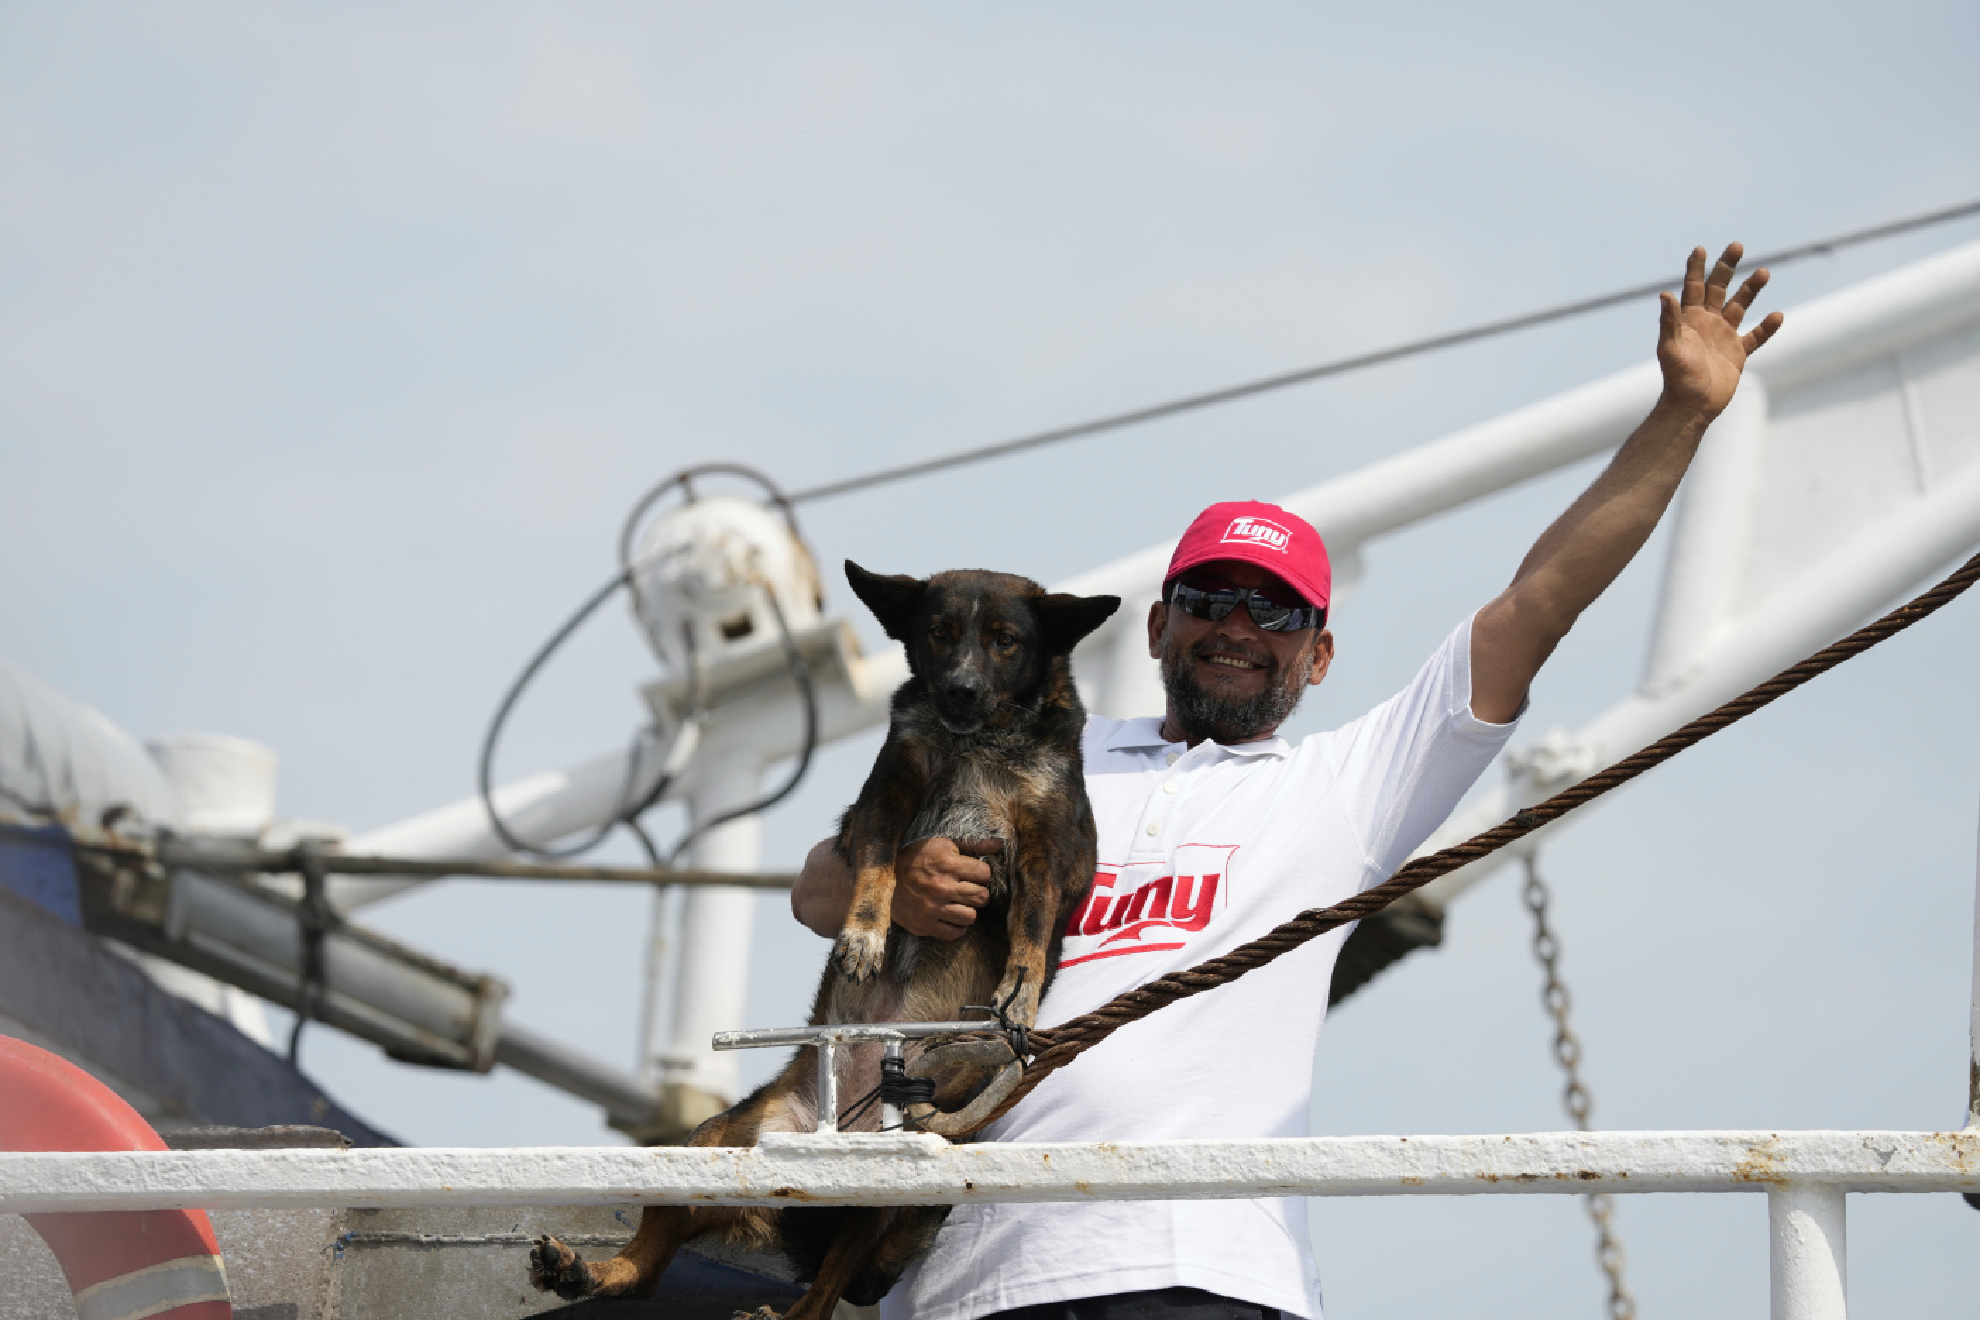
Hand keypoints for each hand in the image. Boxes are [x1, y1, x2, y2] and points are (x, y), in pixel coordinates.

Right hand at [892, 837, 999, 939]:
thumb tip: (999, 844)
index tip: (972, 874)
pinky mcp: (924, 925)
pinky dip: (956, 927)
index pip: (985, 874)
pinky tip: (951, 917)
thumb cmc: (915, 859)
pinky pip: (954, 933)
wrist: (882, 880)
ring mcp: (933, 908)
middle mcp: (942, 887)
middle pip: (982, 897)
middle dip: (978, 893)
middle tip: (968, 890)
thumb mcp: (942, 845)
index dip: (981, 874)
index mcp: (947, 864)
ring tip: (959, 904)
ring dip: (968, 910)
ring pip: (971, 917)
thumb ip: (971, 846)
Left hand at [1657, 242, 1783, 417]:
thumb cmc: (1677, 378)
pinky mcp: (1738, 353)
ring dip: (1751, 290)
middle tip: (1737, 245)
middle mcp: (1706, 323)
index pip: (1692, 287)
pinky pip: (1755, 336)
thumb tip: (1664, 294)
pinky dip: (1767, 327)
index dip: (1696, 268)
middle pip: (1718, 289)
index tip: (1700, 248)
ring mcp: (1723, 336)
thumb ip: (1669, 321)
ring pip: (1739, 306)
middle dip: (1727, 267)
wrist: (1692, 406)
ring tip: (1764, 272)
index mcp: (1688, 320)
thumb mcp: (1670, 348)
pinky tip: (1777, 316)